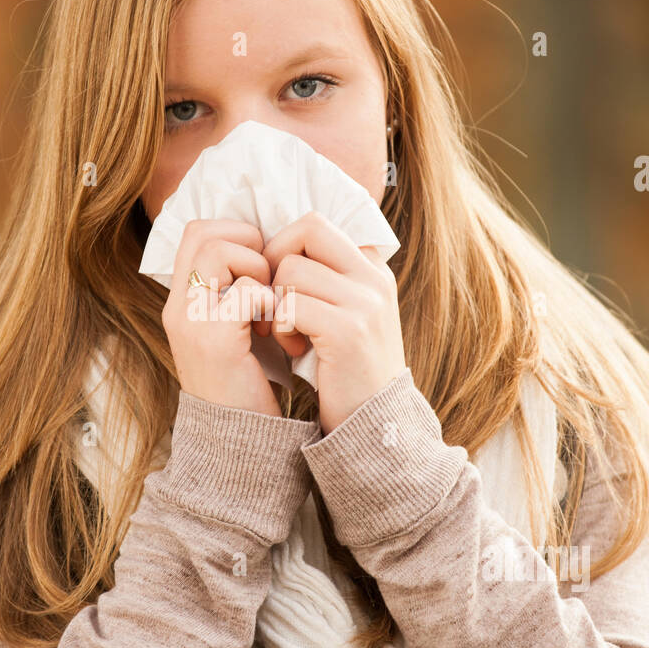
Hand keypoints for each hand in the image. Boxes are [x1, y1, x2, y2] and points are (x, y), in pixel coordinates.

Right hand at [160, 219, 281, 415]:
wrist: (238, 441)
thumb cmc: (246, 381)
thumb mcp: (232, 328)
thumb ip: (235, 291)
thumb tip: (269, 249)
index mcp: (181, 300)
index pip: (196, 232)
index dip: (234, 233)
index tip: (259, 267)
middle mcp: (178, 306)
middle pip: (203, 232)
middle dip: (246, 244)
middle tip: (266, 280)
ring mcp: (190, 321)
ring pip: (219, 251)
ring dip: (256, 268)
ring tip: (267, 304)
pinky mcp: (213, 339)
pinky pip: (245, 291)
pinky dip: (267, 302)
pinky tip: (272, 330)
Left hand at [262, 211, 405, 434]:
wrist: (376, 422)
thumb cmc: (349, 369)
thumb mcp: (347, 315)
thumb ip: (326, 280)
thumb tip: (280, 248)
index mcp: (372, 269)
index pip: (318, 225)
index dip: (287, 246)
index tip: (280, 284)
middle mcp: (374, 278)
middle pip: (308, 229)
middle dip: (276, 258)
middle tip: (272, 297)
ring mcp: (365, 302)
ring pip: (292, 269)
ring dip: (276, 301)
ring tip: (287, 332)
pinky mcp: (348, 330)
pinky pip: (291, 305)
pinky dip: (281, 326)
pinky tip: (294, 349)